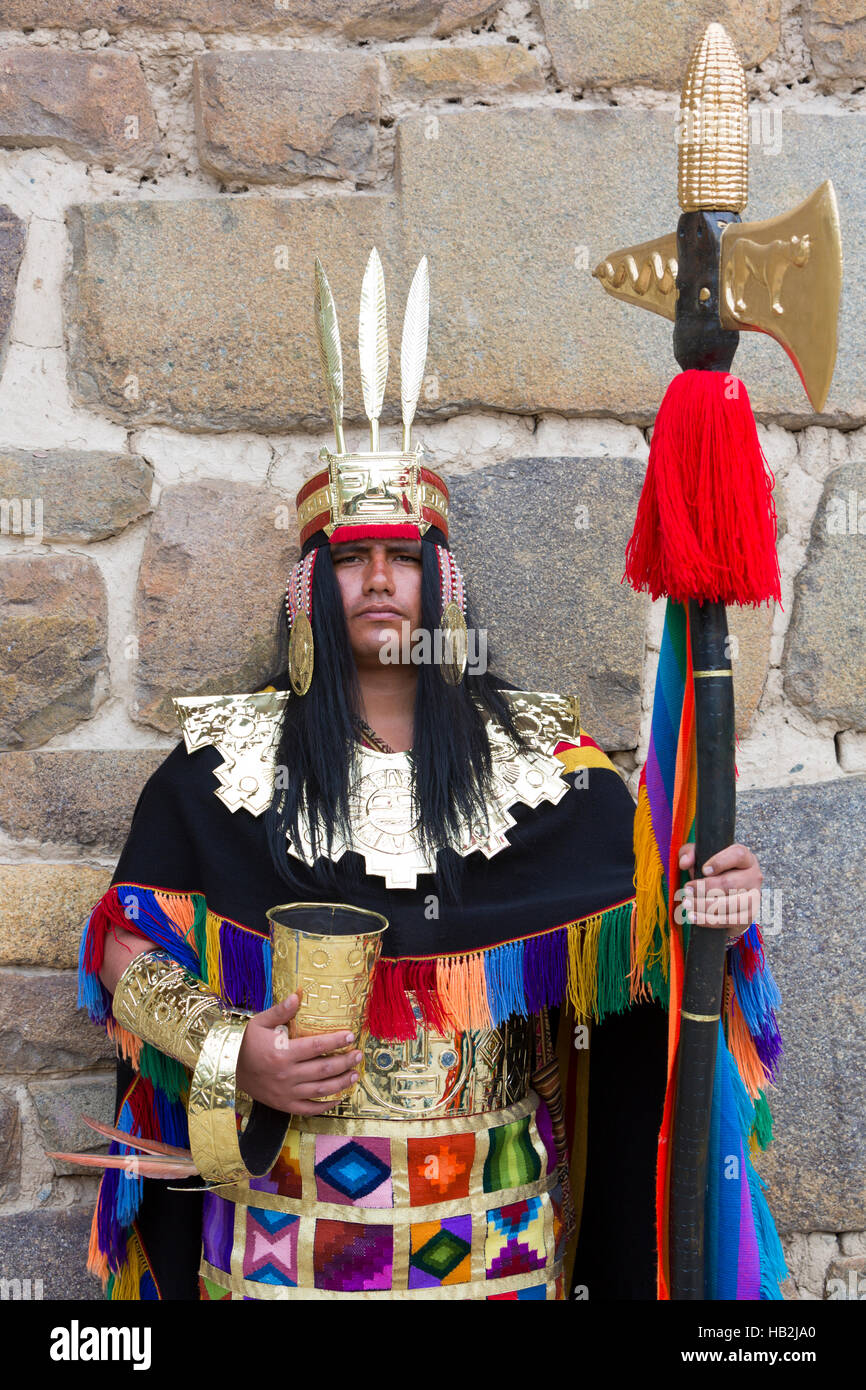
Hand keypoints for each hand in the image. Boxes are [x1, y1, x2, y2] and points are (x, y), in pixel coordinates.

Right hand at [236, 991, 362, 1115]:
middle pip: (323, 1069)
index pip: (317, 1046)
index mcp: (283, 1053)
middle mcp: (287, 1075)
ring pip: (320, 1090)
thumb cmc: (246, 1043)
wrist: (228, 1070)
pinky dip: (326, 1106)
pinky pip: (309, 1109)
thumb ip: (280, 1010)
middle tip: (358, 1054)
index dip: (336, 1041)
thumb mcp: (259, 1023)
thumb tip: (298, 995)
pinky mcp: (284, 1105)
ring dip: (341, 1083)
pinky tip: (339, 1098)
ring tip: (354, 1074)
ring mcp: (286, 1092)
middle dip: (345, 1061)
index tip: (351, 1036)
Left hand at [677, 842, 762, 943]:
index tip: (703, 870)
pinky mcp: (748, 916)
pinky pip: (728, 921)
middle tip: (686, 890)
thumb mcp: (700, 856)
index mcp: (745, 858)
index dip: (720, 862)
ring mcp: (753, 898)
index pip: (738, 855)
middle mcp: (753, 877)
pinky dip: (708, 921)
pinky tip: (694, 917)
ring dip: (704, 906)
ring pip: (730, 905)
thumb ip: (689, 853)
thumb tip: (684, 863)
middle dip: (704, 888)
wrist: (726, 895)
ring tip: (687, 904)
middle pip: (730, 884)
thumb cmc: (713, 872)